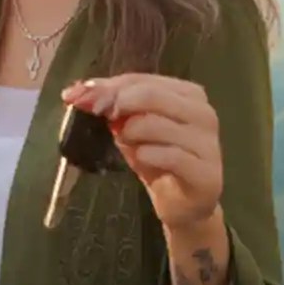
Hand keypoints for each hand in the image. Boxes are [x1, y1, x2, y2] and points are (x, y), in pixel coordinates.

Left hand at [61, 74, 222, 232]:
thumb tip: (75, 91)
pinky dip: (148, 155)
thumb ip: (111, 106)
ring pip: (158, 124)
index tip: (75, 97)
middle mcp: (203, 113)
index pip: (141, 80)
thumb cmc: (156, 159)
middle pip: (152, 95)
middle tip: (102, 120)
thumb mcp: (130, 128)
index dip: (106, 86)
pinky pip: (170, 155)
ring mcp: (208, 142)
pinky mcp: (206, 172)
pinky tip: (142, 158)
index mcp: (187, 94)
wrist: (182, 204)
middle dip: (117, 104)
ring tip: (128, 144)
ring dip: (132, 133)